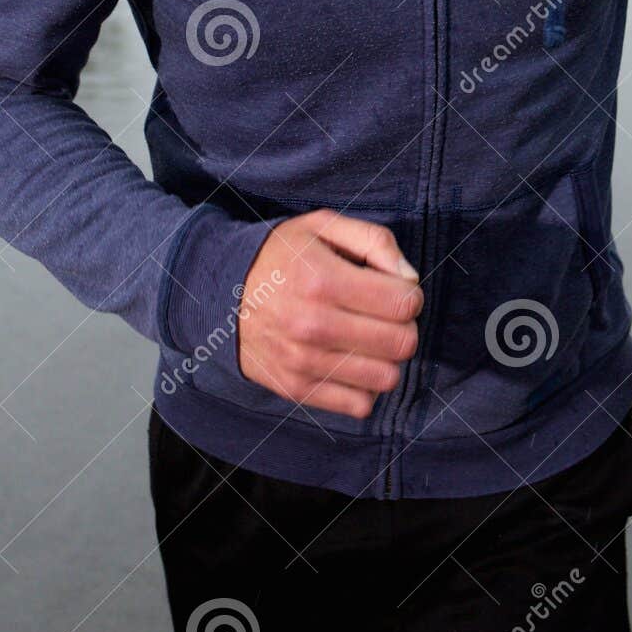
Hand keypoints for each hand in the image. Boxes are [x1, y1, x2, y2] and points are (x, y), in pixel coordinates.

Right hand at [237, 209, 423, 418]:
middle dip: (404, 326)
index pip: (404, 302)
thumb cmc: (282, 257)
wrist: (221, 294)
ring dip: (387, 359)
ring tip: (369, 339)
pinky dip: (366, 386)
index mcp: (323, 279)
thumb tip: (410, 279)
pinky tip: (353, 362)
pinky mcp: (297, 389)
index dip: (409, 294)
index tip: (394, 289)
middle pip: (402, 342)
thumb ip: (375, 240)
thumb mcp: (323, 226)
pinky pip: (360, 405)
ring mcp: (304, 362)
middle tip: (385, 315)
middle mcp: (314, 325)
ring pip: (386, 378)